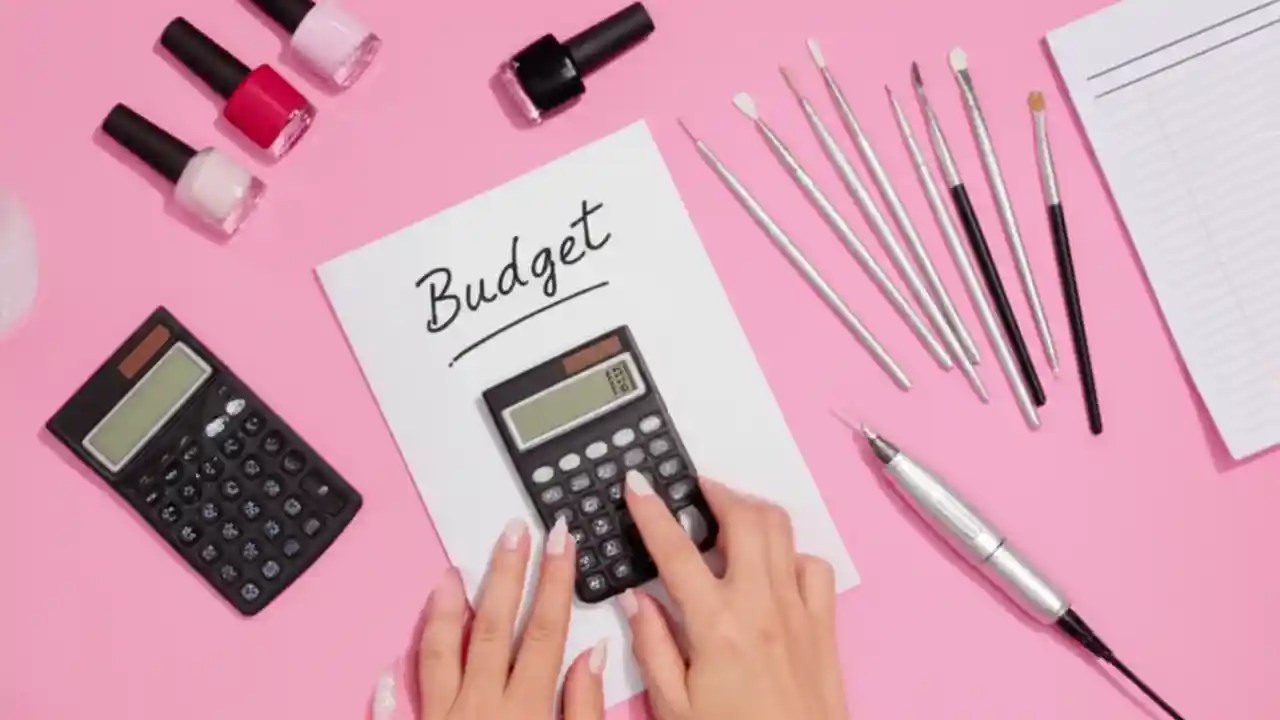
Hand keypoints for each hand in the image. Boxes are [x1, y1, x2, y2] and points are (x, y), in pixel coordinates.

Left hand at [416, 516, 606, 719]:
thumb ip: (585, 709)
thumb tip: (594, 653)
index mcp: (526, 711)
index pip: (544, 632)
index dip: (555, 582)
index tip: (561, 540)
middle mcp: (480, 707)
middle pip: (493, 628)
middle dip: (507, 574)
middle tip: (514, 531)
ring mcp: (441, 718)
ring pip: (441, 652)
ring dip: (448, 608)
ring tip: (453, 572)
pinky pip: (404, 698)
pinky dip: (402, 672)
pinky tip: (403, 649)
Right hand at [621, 471, 847, 719]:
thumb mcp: (675, 708)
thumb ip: (652, 647)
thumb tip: (636, 600)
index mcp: (717, 626)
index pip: (677, 550)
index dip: (652, 511)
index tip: (638, 485)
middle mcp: (762, 607)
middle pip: (744, 518)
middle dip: (716, 490)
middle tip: (694, 488)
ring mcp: (798, 612)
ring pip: (782, 532)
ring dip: (753, 510)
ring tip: (728, 513)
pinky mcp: (824, 626)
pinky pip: (814, 566)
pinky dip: (791, 552)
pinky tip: (772, 564)